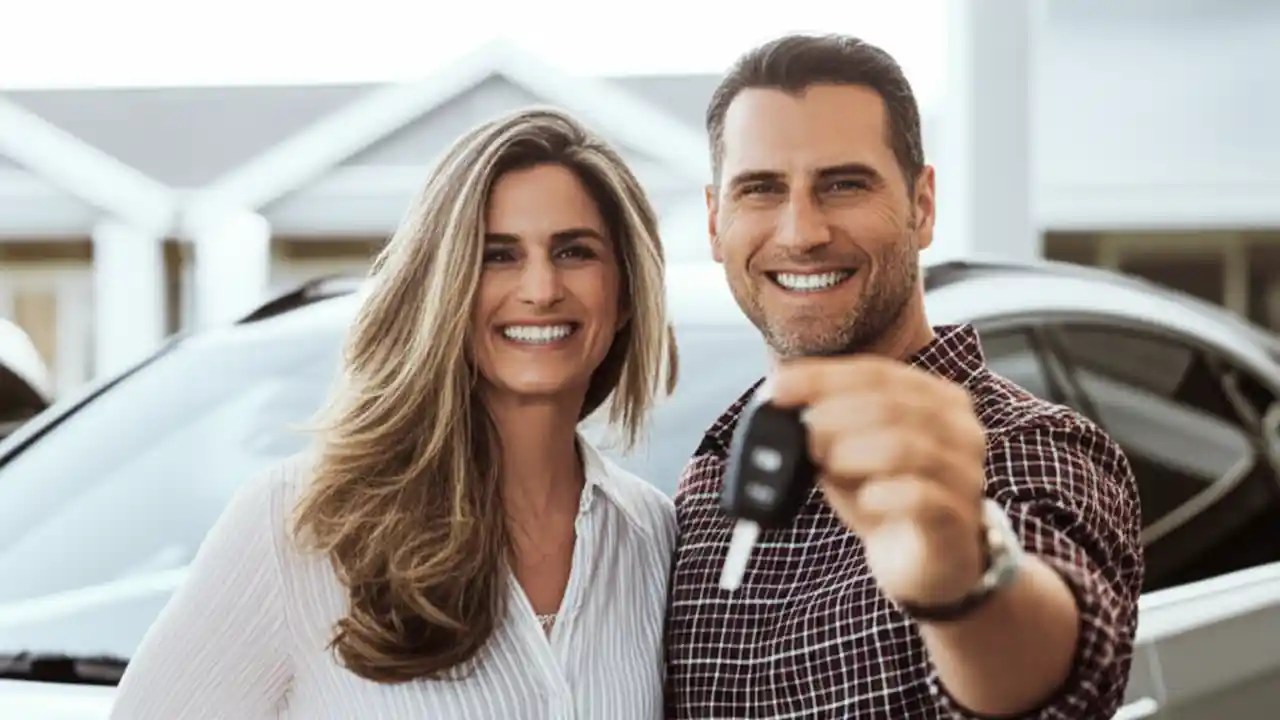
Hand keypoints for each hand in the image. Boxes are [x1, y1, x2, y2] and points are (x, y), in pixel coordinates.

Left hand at [770, 355, 987, 606]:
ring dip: (852, 454)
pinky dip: (883, 494)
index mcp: (935, 399)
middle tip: (805, 437)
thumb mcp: (847, 455)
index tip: (778, 388)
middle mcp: (959, 429)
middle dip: (835, 417)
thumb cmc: (887, 499)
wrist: (925, 564)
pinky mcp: (958, 518)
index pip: (877, 373)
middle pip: (891, 404)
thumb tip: (780, 401)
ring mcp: (964, 473)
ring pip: (906, 447)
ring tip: (827, 466)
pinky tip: (865, 500)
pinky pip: (920, 496)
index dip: (823, 377)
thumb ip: (823, 426)